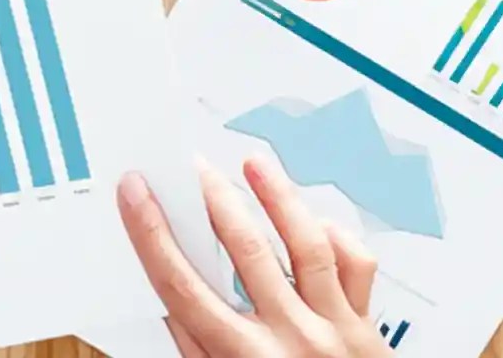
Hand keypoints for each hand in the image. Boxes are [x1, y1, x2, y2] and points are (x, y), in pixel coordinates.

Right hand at [118, 155, 391, 357]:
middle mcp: (288, 340)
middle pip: (245, 251)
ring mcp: (332, 330)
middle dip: (214, 199)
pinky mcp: (367, 327)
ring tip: (254, 163)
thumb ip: (198, 351)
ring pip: (304, 245)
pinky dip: (336, 237)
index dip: (151, 234)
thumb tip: (172, 303)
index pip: (182, 285)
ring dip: (277, 197)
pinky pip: (355, 267)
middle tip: (194, 166)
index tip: (135, 193)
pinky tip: (315, 217)